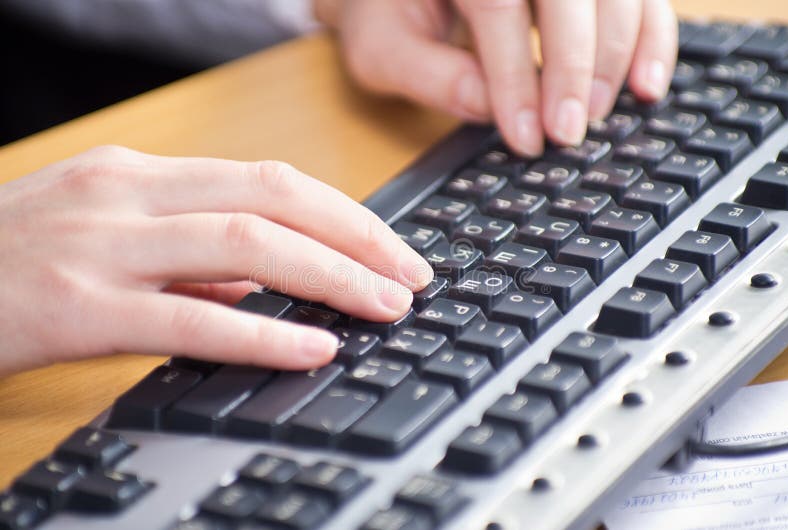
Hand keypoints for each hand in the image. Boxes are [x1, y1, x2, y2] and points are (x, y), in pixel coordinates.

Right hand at [0, 146, 431, 374]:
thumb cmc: (14, 262)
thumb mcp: (107, 238)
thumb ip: (188, 259)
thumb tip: (265, 287)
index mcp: (139, 175)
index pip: (267, 179)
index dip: (343, 212)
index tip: (392, 248)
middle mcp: (126, 196)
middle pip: (271, 200)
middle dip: (356, 239)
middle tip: (410, 278)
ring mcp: (100, 248)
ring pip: (243, 246)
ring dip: (329, 277)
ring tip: (383, 308)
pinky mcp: (77, 309)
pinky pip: (189, 318)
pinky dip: (260, 331)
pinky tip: (310, 347)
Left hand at [316, 0, 676, 154]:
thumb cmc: (389, 13)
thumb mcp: (381, 48)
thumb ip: (429, 75)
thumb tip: (490, 107)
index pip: (496, 6)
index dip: (516, 76)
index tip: (527, 136)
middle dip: (573, 67)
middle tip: (568, 133)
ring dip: (616, 55)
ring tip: (599, 116)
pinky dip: (652, 38)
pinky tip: (646, 86)